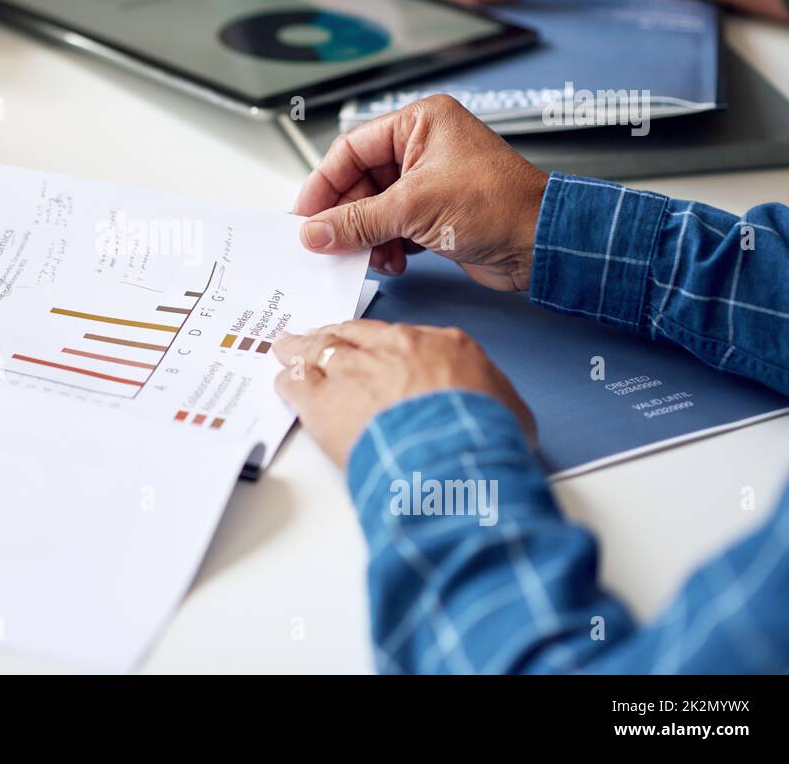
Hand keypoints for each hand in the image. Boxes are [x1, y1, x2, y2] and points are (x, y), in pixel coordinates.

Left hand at [273, 319, 534, 466]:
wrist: (451, 453)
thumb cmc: (482, 433)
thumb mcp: (505, 405)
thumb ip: (487, 392)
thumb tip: (492, 404)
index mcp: (433, 344)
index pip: (394, 335)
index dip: (375, 343)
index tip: (368, 347)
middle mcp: (387, 350)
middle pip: (350, 335)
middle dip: (332, 336)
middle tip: (318, 336)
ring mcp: (350, 372)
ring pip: (317, 350)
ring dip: (300, 350)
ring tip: (286, 349)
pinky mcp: (322, 402)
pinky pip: (296, 384)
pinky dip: (288, 383)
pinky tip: (282, 384)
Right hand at [293, 94, 546, 290]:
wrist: (543, 242)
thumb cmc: (499, 205)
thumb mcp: (413, 208)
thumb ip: (356, 220)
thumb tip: (314, 232)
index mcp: (419, 122)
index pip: (351, 149)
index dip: (323, 184)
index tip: (304, 215)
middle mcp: (423, 146)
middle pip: (360, 181)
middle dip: (346, 216)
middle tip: (326, 242)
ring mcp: (430, 180)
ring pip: (375, 207)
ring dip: (367, 235)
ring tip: (368, 255)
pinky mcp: (437, 212)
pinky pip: (394, 226)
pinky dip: (387, 245)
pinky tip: (392, 260)